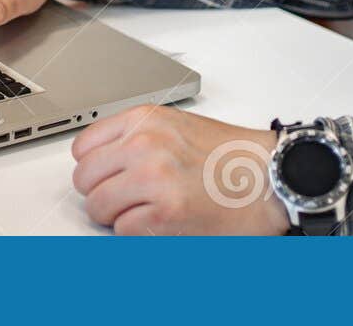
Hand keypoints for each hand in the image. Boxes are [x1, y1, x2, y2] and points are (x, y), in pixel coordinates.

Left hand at [71, 106, 288, 234]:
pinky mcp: (163, 214)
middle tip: (125, 198)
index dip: (94, 167)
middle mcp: (144, 145)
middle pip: (85, 179)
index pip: (83, 147)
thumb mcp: (178, 126)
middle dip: (101, 192)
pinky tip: (161, 221)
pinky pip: (122, 230)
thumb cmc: (232, 155)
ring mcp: (152, 180)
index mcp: (145, 120)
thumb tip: (104, 159)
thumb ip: (138, 136)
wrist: (270, 178)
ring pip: (98, 207)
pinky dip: (137, 232)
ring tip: (145, 210)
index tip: (105, 176)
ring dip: (117, 215)